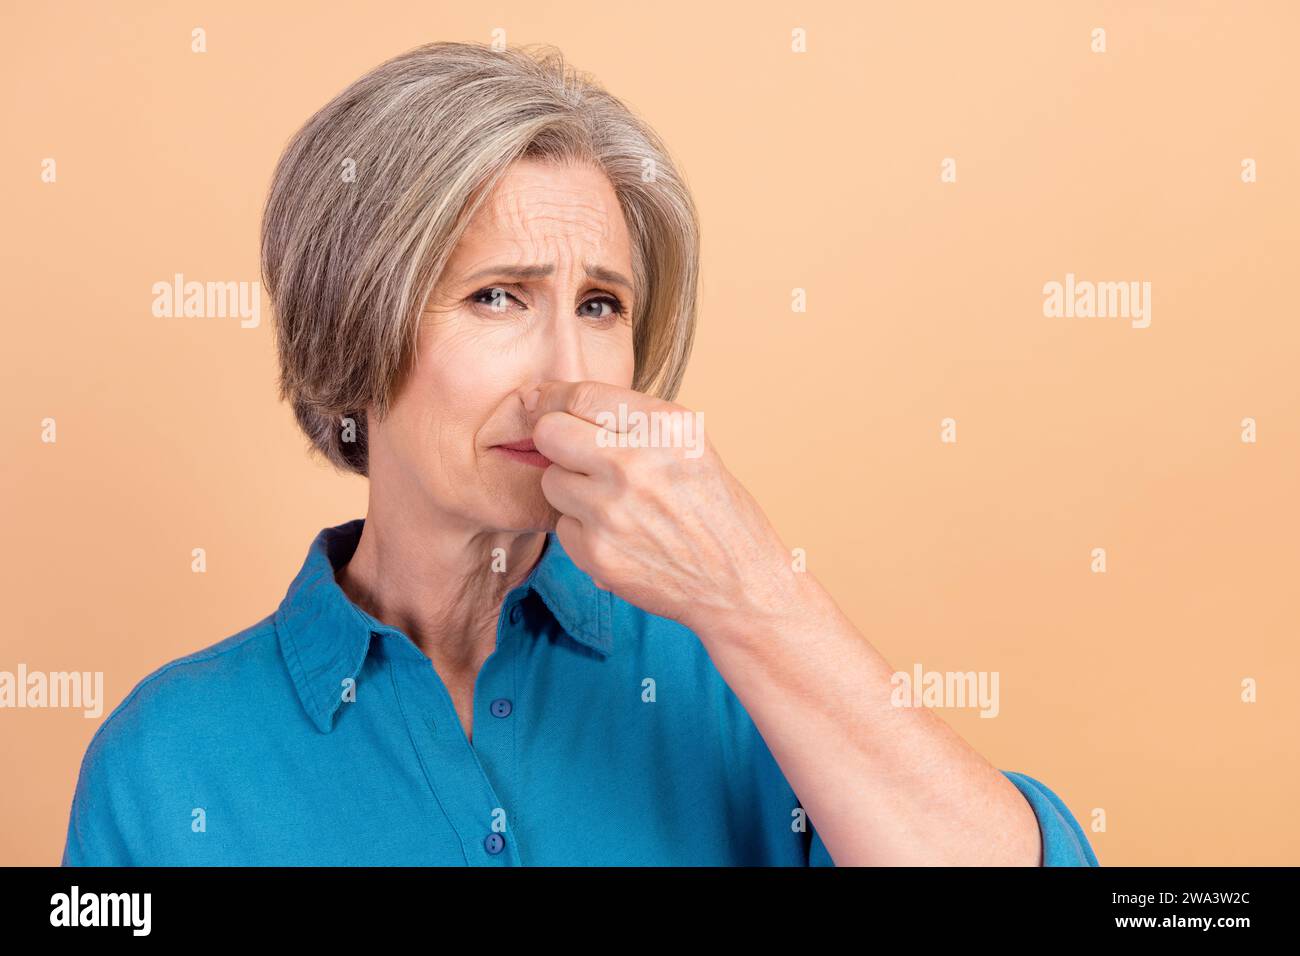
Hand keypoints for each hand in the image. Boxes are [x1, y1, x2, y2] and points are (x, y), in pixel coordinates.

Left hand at [525, 380, 793, 636]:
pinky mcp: (597, 553)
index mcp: (662, 427)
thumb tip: (554, 401)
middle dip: (555, 442)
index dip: (553, 399)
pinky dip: (582, 531)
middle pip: (550, 433)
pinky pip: (562, 526)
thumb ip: (632, 420)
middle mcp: (634, 463)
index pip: (581, 395)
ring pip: (551, 481)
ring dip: (570, 489)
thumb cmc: (714, 508)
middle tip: (574, 456)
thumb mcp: (689, 443)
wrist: (738, 582)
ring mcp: (611, 511)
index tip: (541, 403)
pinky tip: (618, 536)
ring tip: (610, 502)